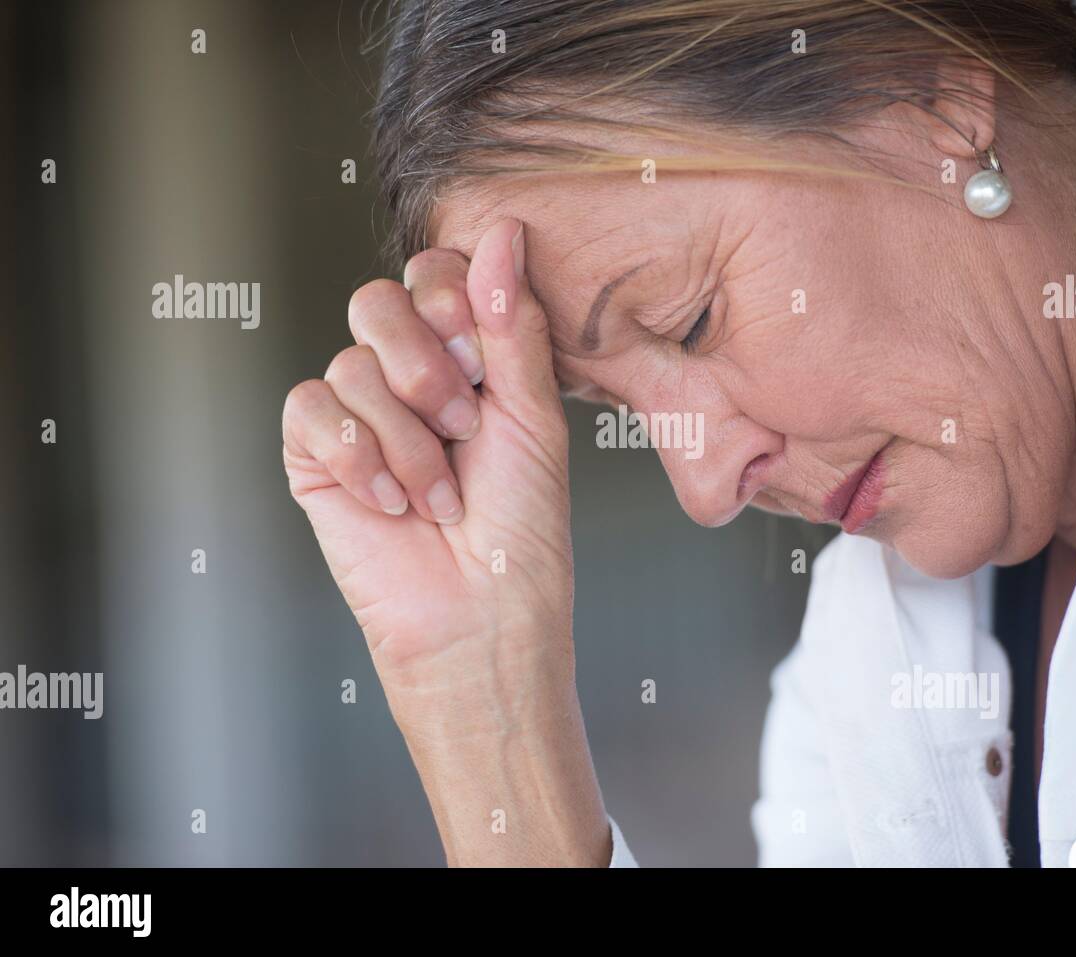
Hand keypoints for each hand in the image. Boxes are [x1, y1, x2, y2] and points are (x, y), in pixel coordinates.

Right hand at [283, 219, 608, 865]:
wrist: (481, 617)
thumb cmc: (521, 529)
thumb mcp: (534, 417)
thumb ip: (512, 323)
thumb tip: (505, 232)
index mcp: (466, 358)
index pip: (435, 275)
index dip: (452, 302)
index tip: (483, 361)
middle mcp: (407, 376)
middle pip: (379, 300)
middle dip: (425, 365)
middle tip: (463, 425)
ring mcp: (357, 413)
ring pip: (351, 363)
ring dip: (406, 439)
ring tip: (438, 494)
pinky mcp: (314, 453)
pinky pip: (309, 408)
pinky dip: (358, 456)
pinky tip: (390, 502)